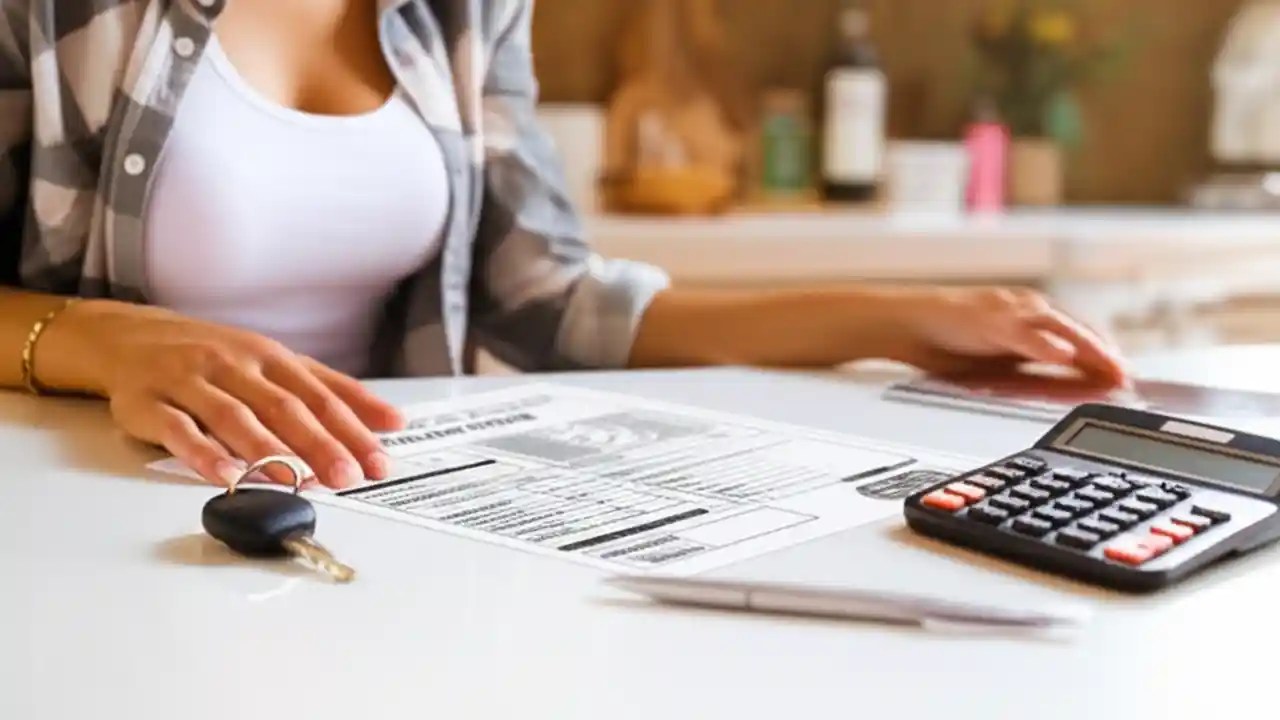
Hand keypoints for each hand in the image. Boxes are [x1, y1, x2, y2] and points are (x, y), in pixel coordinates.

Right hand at [67, 302, 404, 488]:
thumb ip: (334, 392)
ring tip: (295, 479)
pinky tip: (226, 474)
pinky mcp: (149, 403)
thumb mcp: (279, 365)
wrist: (131, 337)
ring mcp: (190, 382)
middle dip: (319, 444)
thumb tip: (392, 420)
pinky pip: (178, 429)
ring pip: (234, 416)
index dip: (352, 430)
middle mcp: (234, 365)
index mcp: (271, 358)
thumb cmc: (216, 358)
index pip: (320, 397)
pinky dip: (202, 452)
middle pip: (284, 407)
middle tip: (347, 476)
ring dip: (267, 450)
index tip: (378, 462)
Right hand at [888, 287, 1129, 384]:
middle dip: (1105, 356)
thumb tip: (1062, 388)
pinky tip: (1064, 357)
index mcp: (1028, 319)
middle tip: (1129, 380)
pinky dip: (1045, 345)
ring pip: (1059, 328)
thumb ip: (1027, 372)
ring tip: (1111, 368)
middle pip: (1078, 331)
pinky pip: (1025, 333)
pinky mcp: (989, 318)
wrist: (902, 323)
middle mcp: (1025, 309)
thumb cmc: (942, 340)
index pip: (1078, 337)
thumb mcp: (994, 363)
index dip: (1103, 358)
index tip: (1125, 381)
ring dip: (1088, 348)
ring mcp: (1008, 310)